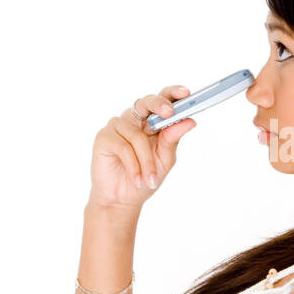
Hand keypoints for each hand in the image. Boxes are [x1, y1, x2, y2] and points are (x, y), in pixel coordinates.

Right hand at [88, 85, 194, 209]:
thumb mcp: (164, 160)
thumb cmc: (144, 177)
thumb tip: (189, 121)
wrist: (122, 200)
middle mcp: (133, 119)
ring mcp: (117, 127)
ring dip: (147, 161)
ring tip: (150, 179)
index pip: (162, 100)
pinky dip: (134, 166)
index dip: (173, 93)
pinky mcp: (103, 137)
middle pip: (145, 102)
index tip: (186, 93)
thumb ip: (173, 139)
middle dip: (159, 105)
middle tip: (169, 113)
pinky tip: (137, 179)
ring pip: (137, 136)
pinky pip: (124, 147)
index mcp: (150, 122)